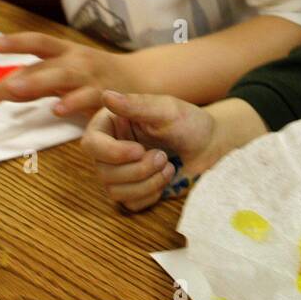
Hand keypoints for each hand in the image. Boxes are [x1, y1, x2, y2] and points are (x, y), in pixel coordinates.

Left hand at [0, 32, 127, 111]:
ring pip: (61, 77)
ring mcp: (90, 77)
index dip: (17, 42)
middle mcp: (76, 61)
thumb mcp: (67, 72)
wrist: (141, 78)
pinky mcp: (104, 95)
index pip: (39, 42)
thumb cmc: (96, 76)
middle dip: (14, 79)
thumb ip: (38, 82)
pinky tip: (57, 110)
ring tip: (15, 90)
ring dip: (37, 83)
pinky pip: (86, 98)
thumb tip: (4, 89)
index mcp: (66, 52)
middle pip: (42, 66)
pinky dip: (71, 103)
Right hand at [82, 91, 220, 211]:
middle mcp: (110, 149)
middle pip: (103, 171)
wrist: (209, 145)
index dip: (112, 152)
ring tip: (168, 166)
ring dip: (146, 182)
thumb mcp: (165, 109)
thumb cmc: (188, 122)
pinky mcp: (133, 190)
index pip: (91, 144)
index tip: (139, 150)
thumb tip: (106, 96)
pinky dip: (151, 194)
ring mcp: (120, 172)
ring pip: (115, 191)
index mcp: (111, 124)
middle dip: (138, 169)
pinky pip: (130, 204)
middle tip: (163, 156)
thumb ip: (135, 105)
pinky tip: (166, 178)